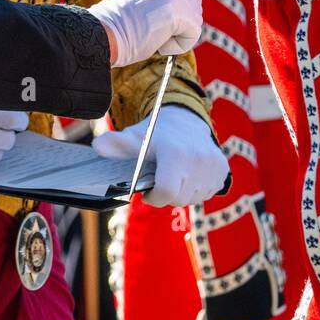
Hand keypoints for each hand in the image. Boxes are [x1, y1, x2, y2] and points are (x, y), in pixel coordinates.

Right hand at [88, 0, 202, 67]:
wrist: (101, 33)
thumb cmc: (118, 25)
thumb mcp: (143, 1)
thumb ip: (164, 0)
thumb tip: (186, 13)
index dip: (178, 14)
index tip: (155, 20)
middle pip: (196, 6)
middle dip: (183, 23)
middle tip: (157, 30)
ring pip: (195, 22)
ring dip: (177, 36)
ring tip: (152, 34)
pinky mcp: (177, 12)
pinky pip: (193, 35)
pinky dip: (177, 46)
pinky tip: (157, 42)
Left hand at [91, 105, 228, 205]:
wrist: (186, 120)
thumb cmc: (155, 133)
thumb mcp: (134, 137)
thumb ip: (116, 145)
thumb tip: (98, 147)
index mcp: (175, 153)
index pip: (166, 193)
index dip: (154, 197)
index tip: (148, 192)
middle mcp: (198, 160)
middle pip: (178, 199)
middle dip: (166, 194)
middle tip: (160, 178)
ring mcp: (213, 166)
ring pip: (193, 198)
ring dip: (182, 192)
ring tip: (175, 173)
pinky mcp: (222, 169)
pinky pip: (207, 192)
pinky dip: (196, 188)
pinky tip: (189, 173)